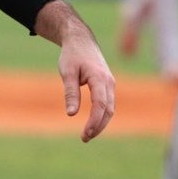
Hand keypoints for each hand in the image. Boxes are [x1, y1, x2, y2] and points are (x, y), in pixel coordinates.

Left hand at [34, 0, 115, 141]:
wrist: (81, 40)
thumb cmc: (72, 55)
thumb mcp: (67, 72)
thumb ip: (70, 92)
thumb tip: (71, 114)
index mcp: (99, 77)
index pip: (100, 104)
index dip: (94, 121)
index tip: (85, 133)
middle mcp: (109, 82)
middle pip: (108, 110)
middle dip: (98, 126)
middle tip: (84, 138)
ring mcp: (110, 83)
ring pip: (110, 108)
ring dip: (101, 123)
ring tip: (87, 135)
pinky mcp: (108, 85)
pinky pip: (108, 104)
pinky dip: (102, 115)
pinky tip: (92, 124)